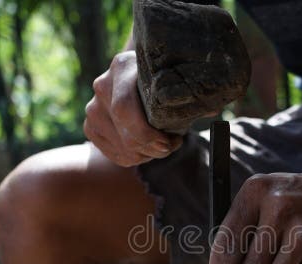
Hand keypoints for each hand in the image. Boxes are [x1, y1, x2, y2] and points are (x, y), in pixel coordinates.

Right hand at [84, 51, 182, 166]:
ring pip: (124, 150)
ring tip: (162, 143)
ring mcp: (93, 108)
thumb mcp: (179, 80)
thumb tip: (211, 109)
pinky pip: (117, 157)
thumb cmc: (165, 79)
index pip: (125, 110)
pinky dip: (137, 159)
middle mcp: (101, 86)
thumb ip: (193, 96)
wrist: (140, 75)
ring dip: (149, 155)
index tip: (171, 142)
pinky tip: (148, 147)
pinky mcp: (91, 128)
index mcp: (122, 67)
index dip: (148, 135)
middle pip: (126, 135)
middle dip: (155, 148)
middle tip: (172, 145)